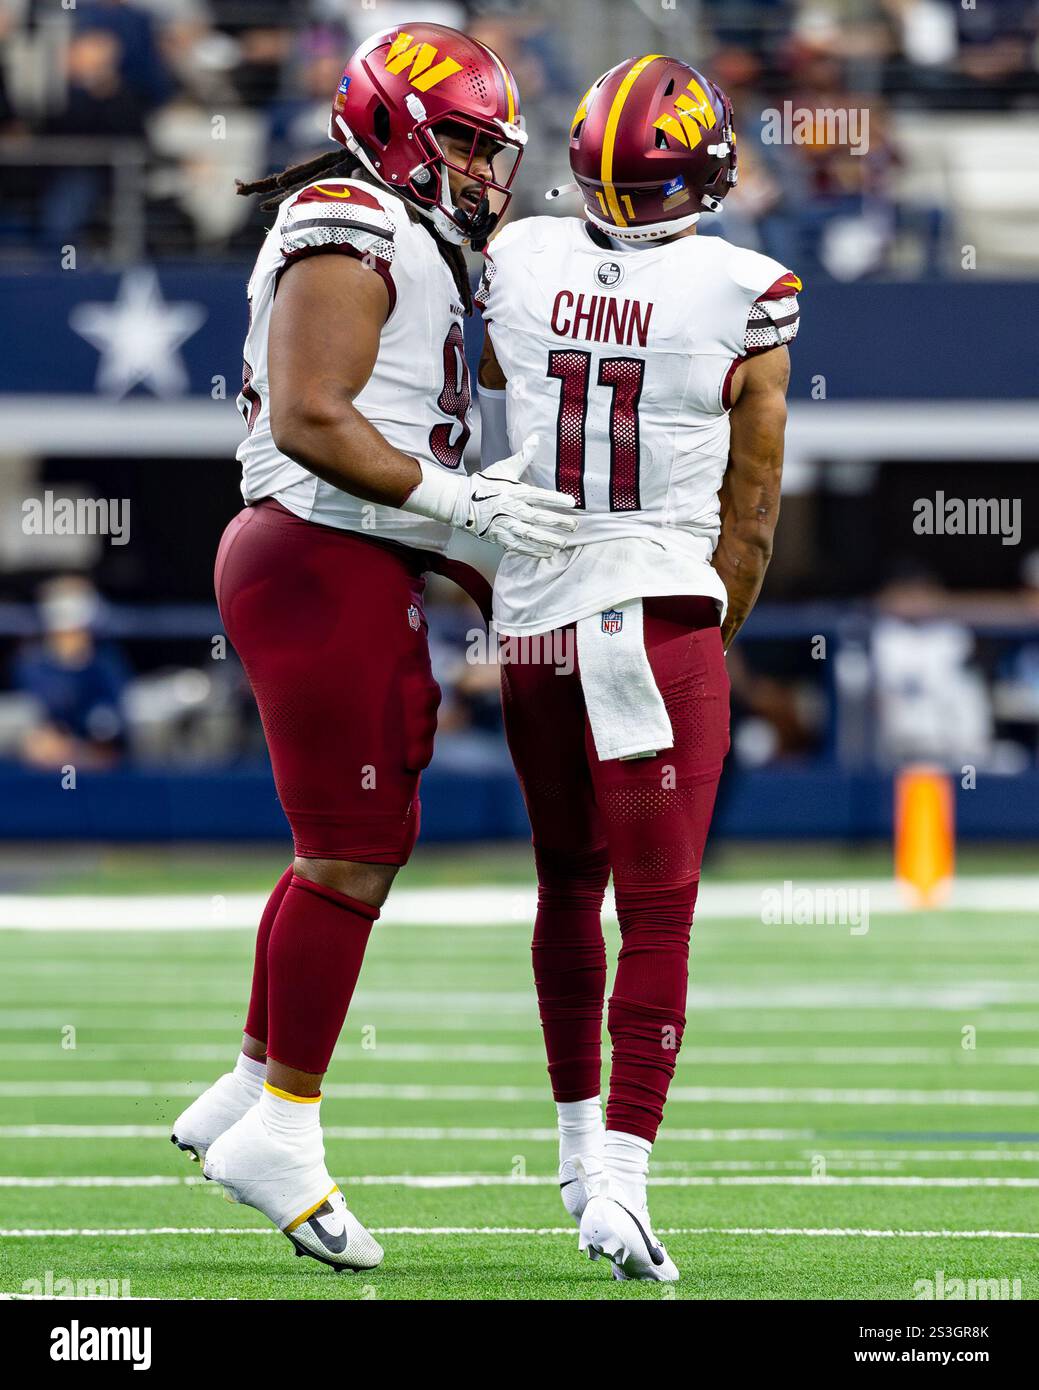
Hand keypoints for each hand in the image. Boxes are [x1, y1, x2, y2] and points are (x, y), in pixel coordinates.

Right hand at [463, 436, 576, 556]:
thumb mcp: (504, 468)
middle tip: (574, 526)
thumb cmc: (484, 484)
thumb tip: (536, 438)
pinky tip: (547, 552)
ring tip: (563, 543)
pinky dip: (533, 551)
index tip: (572, 502)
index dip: (556, 499)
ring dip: (547, 539)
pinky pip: (518, 546)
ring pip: (529, 534)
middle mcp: (510, 509)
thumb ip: (523, 456)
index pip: (539, 495)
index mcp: (514, 491)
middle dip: (557, 522)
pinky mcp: (499, 537)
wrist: (459, 502)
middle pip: (537, 517)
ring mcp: (504, 524)